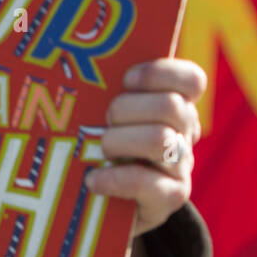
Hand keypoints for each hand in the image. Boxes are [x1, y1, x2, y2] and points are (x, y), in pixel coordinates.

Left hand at [85, 58, 206, 235]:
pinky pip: (146, 182)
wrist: (104, 205)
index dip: (159, 73)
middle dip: (124, 108)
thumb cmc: (98, 144)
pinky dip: (114, 179)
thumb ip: (102, 87)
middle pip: (170, 106)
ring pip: (159, 139)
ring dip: (118, 141)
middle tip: (104, 121)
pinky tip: (93, 180)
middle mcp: (185, 132)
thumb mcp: (102, 112)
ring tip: (100, 150)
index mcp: (176, 103)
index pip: (191, 79)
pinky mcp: (170, 197)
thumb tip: (66, 51)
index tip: (126, 79)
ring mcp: (181, 165)